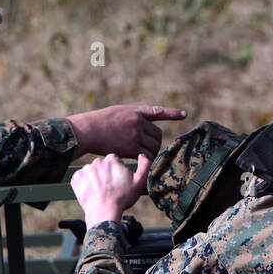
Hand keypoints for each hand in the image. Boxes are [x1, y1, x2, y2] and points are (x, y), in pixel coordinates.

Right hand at [67, 104, 186, 159]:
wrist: (88, 131)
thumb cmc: (98, 123)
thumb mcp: (116, 113)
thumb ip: (130, 118)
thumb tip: (139, 128)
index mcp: (135, 111)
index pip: (157, 112)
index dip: (172, 113)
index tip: (184, 114)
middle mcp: (138, 122)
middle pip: (157, 135)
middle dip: (156, 143)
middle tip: (150, 150)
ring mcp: (136, 135)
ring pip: (153, 147)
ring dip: (151, 154)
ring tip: (143, 157)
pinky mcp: (132, 148)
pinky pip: (146, 156)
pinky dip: (145, 160)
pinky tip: (140, 162)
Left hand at [70, 154, 150, 228]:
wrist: (104, 212)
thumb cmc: (122, 198)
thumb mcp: (139, 182)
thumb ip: (145, 166)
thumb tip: (143, 155)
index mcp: (112, 159)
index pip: (114, 162)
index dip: (118, 173)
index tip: (118, 183)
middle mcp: (97, 161)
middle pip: (102, 167)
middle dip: (106, 175)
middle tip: (110, 189)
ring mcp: (85, 169)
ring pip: (91, 173)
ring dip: (95, 180)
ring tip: (100, 192)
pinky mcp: (76, 178)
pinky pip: (80, 179)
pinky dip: (84, 184)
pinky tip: (91, 192)